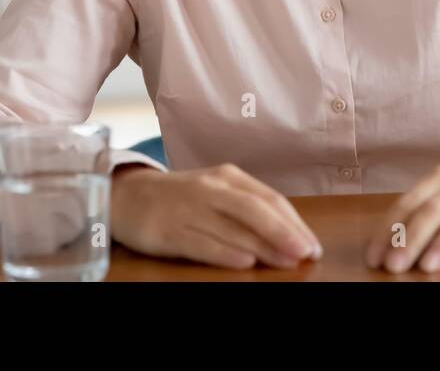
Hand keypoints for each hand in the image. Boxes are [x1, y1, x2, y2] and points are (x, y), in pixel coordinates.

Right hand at [112, 163, 323, 269]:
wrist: (126, 196)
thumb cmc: (181, 200)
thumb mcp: (216, 195)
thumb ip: (247, 211)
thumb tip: (290, 237)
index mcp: (228, 177)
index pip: (268, 199)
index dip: (293, 223)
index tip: (313, 246)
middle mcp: (210, 188)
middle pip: (253, 209)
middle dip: (284, 232)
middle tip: (307, 253)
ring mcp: (188, 208)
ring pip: (231, 226)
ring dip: (262, 246)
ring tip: (286, 262)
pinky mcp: (167, 229)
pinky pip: (200, 242)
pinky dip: (224, 252)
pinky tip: (244, 263)